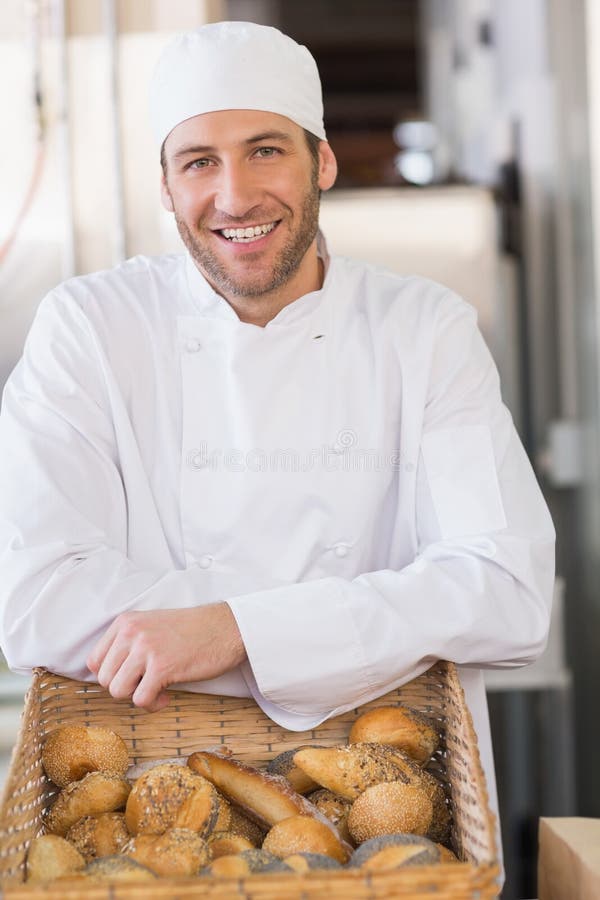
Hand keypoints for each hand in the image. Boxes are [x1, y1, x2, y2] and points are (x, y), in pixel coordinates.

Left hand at [86, 604, 245, 711]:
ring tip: (156, 688)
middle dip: (126, 687)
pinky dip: (153, 704)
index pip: (95, 661)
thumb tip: (106, 675)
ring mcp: (146, 649)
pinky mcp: (162, 667)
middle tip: (147, 682)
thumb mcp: (152, 625)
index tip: (132, 676)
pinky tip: (167, 694)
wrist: (226, 627)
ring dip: (137, 696)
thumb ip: (128, 642)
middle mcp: (131, 632)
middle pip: (105, 679)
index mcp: (125, 622)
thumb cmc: (192, 630)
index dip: (112, 675)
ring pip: (118, 691)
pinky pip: (141, 700)